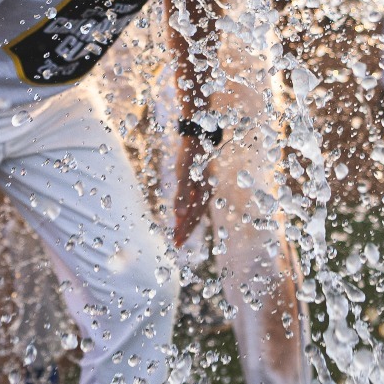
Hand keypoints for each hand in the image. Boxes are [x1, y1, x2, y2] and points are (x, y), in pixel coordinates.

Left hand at [172, 133, 210, 247]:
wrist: (197, 138)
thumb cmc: (190, 155)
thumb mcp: (184, 174)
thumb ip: (182, 195)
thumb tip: (178, 216)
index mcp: (205, 193)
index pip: (193, 217)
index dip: (185, 230)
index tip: (177, 242)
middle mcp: (207, 193)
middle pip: (196, 217)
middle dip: (186, 231)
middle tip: (176, 245)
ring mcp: (204, 190)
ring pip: (195, 212)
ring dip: (186, 224)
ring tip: (178, 235)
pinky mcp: (200, 186)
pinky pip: (194, 204)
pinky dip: (187, 213)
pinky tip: (181, 217)